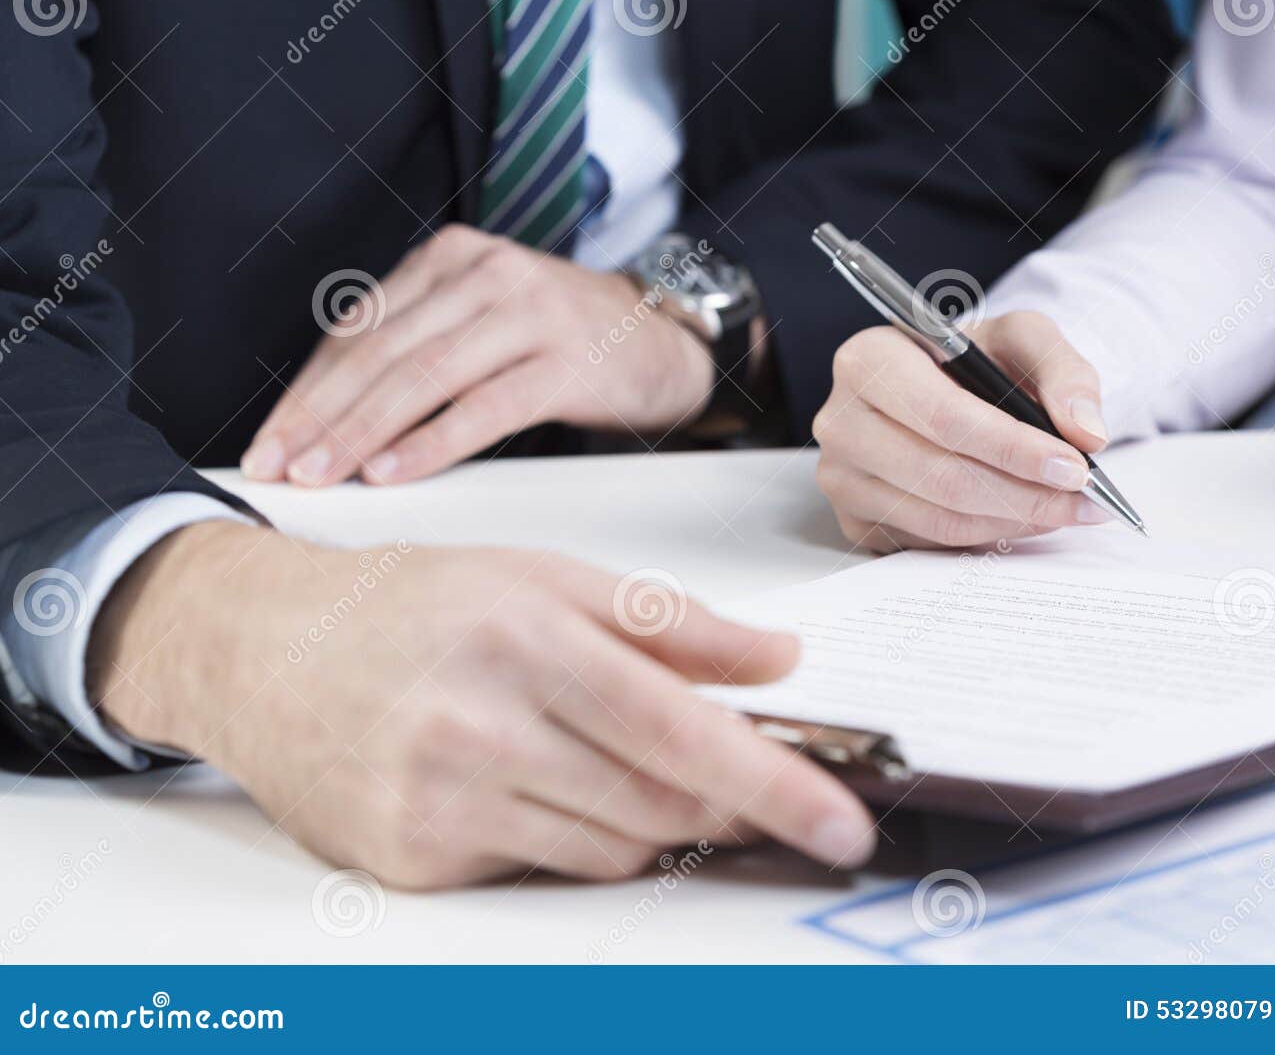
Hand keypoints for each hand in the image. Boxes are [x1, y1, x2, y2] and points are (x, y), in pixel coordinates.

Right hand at [88, 524, 875, 887]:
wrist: (262, 649)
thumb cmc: (415, 603)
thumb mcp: (544, 576)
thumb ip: (669, 623)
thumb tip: (778, 663)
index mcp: (525, 641)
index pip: (680, 733)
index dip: (774, 784)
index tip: (841, 821)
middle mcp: (478, 728)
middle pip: (657, 808)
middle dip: (725, 805)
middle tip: (752, 784)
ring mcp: (439, 805)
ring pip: (611, 851)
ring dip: (647, 819)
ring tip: (608, 757)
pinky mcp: (414, 862)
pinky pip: (543, 870)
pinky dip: (570, 835)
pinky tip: (532, 781)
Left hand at [240, 224, 713, 487]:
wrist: (664, 341)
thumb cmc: (562, 342)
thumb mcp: (484, 320)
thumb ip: (418, 346)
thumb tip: (326, 417)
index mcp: (453, 257)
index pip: (360, 328)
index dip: (307, 390)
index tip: (268, 443)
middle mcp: (487, 273)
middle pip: (382, 352)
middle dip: (320, 416)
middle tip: (276, 468)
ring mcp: (530, 313)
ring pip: (424, 377)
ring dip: (362, 433)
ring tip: (320, 476)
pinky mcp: (567, 362)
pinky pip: (486, 407)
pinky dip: (432, 443)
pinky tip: (393, 472)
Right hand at [814, 311, 1108, 552]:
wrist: (947, 385)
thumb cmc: (977, 360)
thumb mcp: (1024, 341)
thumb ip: (1063, 374)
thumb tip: (1087, 434)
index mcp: (869, 359)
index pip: (944, 417)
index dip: (1014, 449)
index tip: (1074, 467)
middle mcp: (841, 419)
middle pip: (941, 476)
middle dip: (1024, 495)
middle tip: (1083, 500)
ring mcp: (841, 476)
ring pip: (939, 518)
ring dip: (1012, 521)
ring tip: (1064, 509)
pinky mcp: (855, 519)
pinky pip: (929, 542)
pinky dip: (986, 535)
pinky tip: (1022, 516)